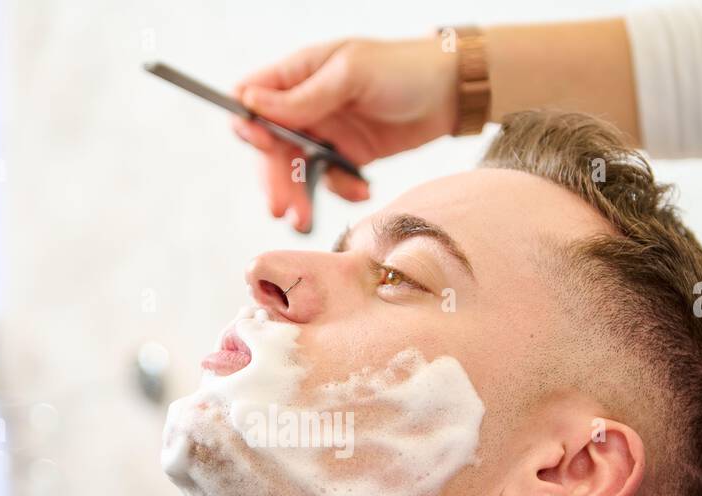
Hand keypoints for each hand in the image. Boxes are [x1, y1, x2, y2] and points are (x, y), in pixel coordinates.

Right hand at [231, 36, 457, 231]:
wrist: (452, 92)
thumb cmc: (404, 67)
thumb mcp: (351, 75)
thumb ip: (305, 96)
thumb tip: (252, 105)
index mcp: (299, 73)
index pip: (252, 98)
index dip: (249, 124)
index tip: (261, 148)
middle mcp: (306, 104)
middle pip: (272, 146)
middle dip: (275, 178)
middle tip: (280, 209)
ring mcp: (326, 132)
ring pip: (297, 170)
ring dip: (299, 196)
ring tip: (303, 222)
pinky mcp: (348, 155)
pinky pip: (331, 181)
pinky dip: (341, 190)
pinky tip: (362, 190)